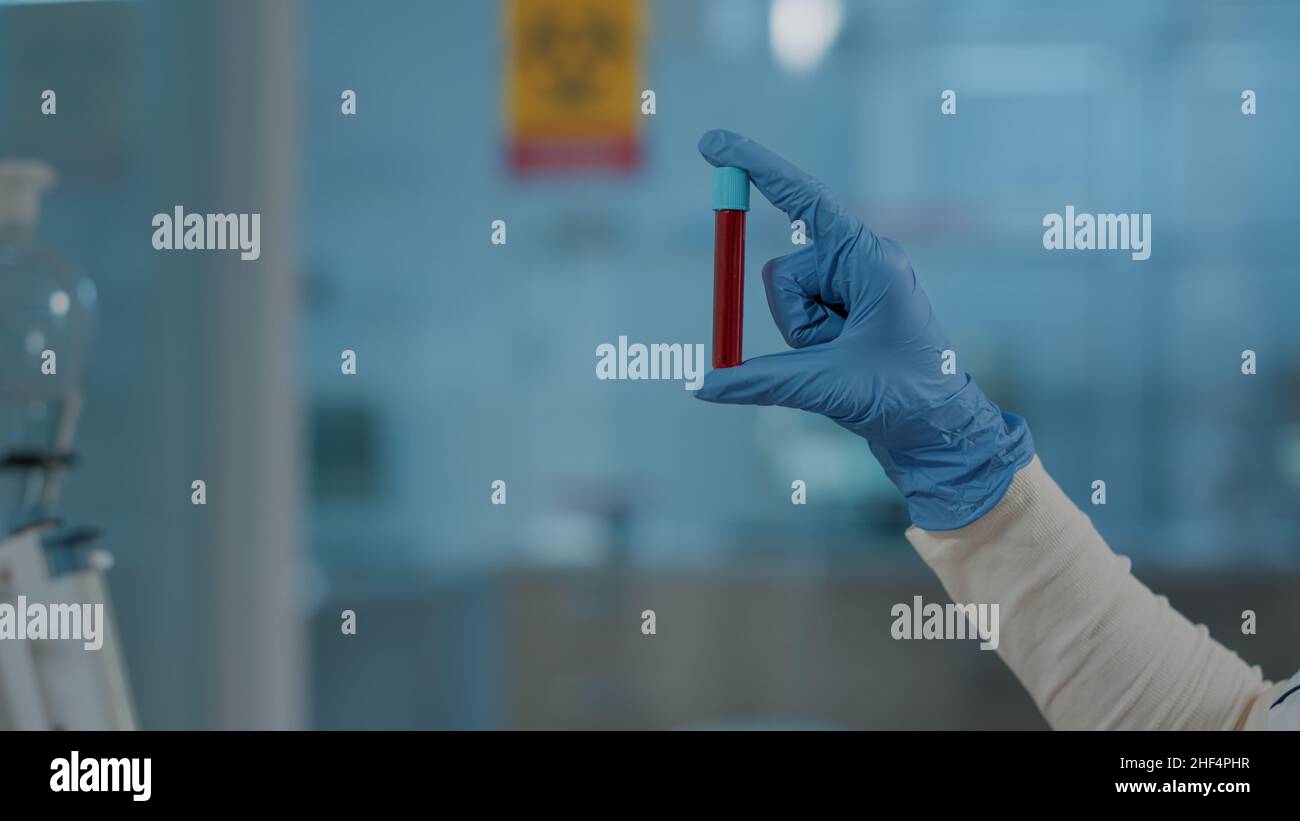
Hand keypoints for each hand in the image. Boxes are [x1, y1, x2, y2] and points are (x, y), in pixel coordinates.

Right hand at [696, 129, 1032, 530]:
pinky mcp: (844, 311)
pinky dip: (805, 346)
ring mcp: (851, 288)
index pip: (804, 200)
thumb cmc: (904, 399)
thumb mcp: (829, 386)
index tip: (713, 146)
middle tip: (832, 350)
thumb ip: (761, 381)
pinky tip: (843, 364)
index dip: (757, 169)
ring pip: (785, 298)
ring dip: (802, 337)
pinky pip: (797, 317)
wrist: (939, 432)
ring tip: (844, 362)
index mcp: (871, 260)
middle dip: (794, 319)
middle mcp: (861, 264)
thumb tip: (704, 385)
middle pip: (785, 271)